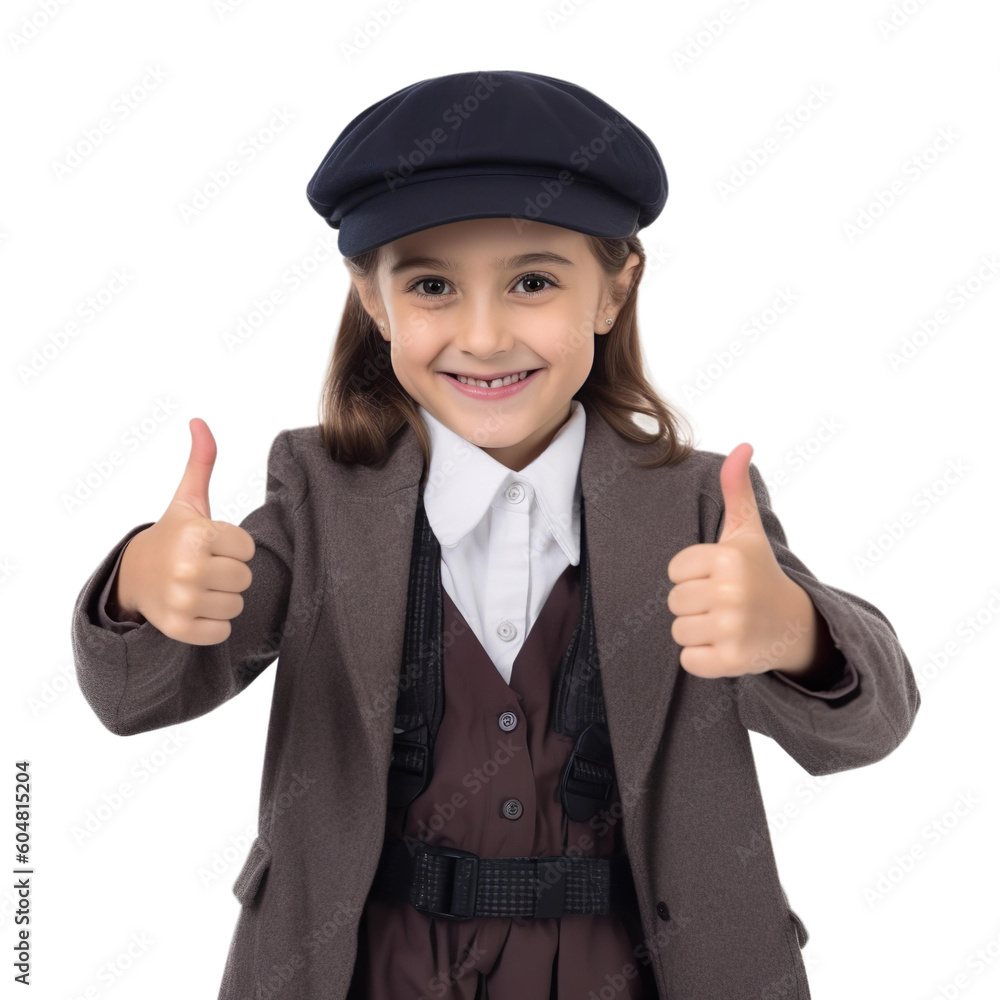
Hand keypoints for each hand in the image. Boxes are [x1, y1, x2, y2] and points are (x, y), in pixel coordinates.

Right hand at [113, 418, 255, 644]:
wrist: (133, 577)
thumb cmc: (173, 536)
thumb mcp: (188, 500)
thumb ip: (201, 462)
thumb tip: (199, 421)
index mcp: (198, 535)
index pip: (247, 548)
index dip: (233, 547)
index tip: (210, 545)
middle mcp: (189, 568)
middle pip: (244, 578)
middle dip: (229, 573)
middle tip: (204, 567)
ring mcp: (183, 600)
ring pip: (236, 605)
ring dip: (222, 598)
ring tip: (199, 587)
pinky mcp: (180, 628)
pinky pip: (221, 630)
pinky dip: (212, 624)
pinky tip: (194, 608)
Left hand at [666, 443, 818, 678]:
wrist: (796, 625)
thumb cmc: (759, 573)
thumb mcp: (746, 532)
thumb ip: (736, 490)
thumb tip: (742, 445)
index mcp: (728, 557)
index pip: (675, 571)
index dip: (693, 576)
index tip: (721, 578)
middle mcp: (732, 591)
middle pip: (674, 602)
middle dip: (695, 605)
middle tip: (725, 604)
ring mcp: (733, 627)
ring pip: (679, 631)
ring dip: (698, 632)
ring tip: (727, 624)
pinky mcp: (732, 660)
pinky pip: (688, 660)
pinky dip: (702, 659)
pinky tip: (727, 646)